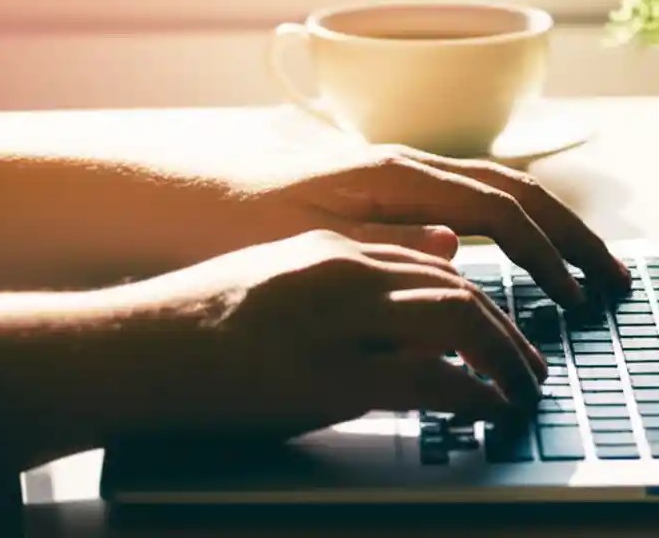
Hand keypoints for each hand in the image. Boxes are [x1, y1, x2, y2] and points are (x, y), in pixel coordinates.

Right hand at [165, 230, 545, 433]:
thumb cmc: (195, 324)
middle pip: (458, 285)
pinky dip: (474, 394)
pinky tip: (487, 410)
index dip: (482, 296)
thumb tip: (397, 288)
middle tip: (530, 366)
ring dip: (505, 356)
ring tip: (521, 389)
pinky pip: (431, 380)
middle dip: (509, 328)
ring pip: (458, 319)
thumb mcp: (276, 283)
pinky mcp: (331, 377)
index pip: (434, 260)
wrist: (128, 350)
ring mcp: (338, 320)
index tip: (504, 327)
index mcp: (330, 247)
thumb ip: (341, 281)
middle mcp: (342, 270)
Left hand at [239, 146, 630, 307]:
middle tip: (616, 277)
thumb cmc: (243, 226)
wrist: (191, 203)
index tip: (574, 298)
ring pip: (503, 192)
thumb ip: (386, 244)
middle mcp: (411, 165)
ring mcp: (407, 174)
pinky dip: (518, 227)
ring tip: (591, 265)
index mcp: (396, 177)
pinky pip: (477, 202)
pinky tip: (530, 253)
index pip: (498, 211)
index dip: (545, 255)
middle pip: (517, 191)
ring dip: (553, 228)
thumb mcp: (312, 244)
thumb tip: (456, 247)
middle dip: (573, 234)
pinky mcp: (397, 191)